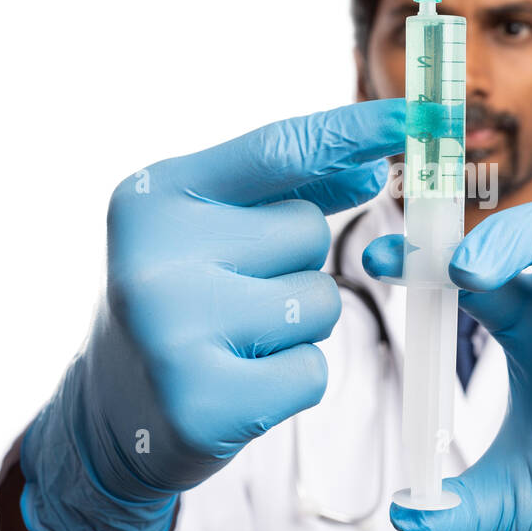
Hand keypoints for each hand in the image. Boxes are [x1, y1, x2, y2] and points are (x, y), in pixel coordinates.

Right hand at [19, 100, 404, 530]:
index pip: (276, 149)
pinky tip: (238, 387)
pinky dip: (292, 381)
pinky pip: (312, 370)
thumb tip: (373, 167)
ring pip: (319, 304)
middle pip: (307, 234)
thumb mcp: (211, 231)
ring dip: (297, 328)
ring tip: (233, 342)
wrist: (110, 417)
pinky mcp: (202, 402)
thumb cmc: (180, 305)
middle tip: (231, 298)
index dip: (356, 129)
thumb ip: (288, 193)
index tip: (422, 112)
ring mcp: (172, 332)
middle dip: (292, 266)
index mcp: (154, 196)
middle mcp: (153, 256)